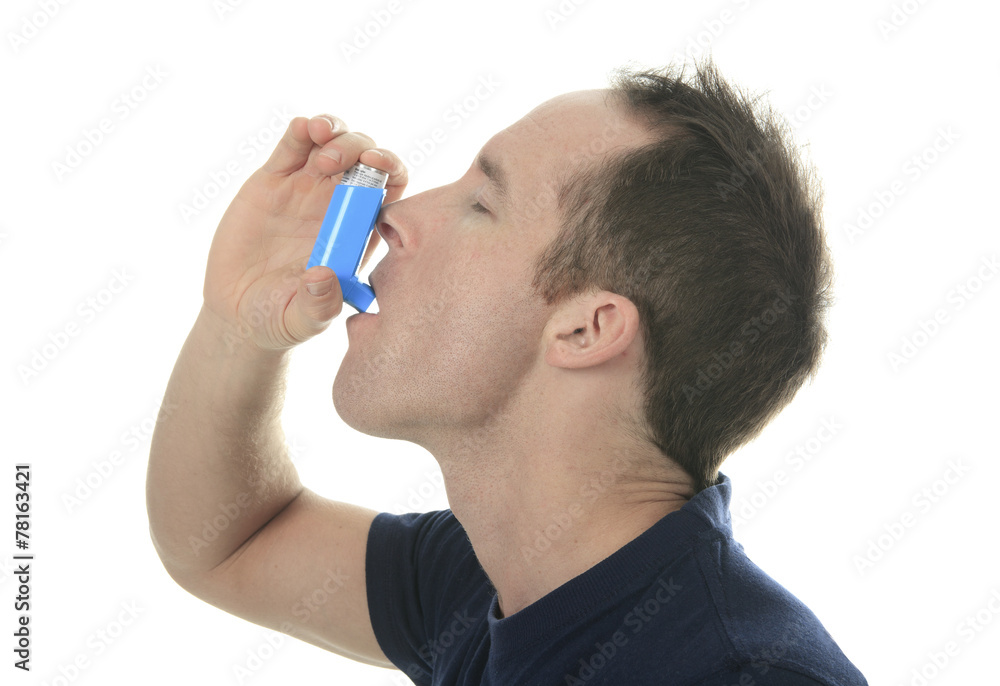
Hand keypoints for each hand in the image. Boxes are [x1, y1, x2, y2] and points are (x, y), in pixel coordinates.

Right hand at [202, 115, 406, 350]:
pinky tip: (303, 127)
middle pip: (365, 160)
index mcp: (358, 233)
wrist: (237, 310)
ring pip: (332, 145)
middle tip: (332, 162)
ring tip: (319, 136)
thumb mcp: (302, 320)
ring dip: (335, 131)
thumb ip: (319, 306)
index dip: (391, 170)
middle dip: (358, 147)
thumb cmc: (279, 319)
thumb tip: (323, 277)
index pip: (390, 191)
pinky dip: (301, 131)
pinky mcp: (274, 180)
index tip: (379, 165)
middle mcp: (338, 207)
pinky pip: (293, 146)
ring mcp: (307, 189)